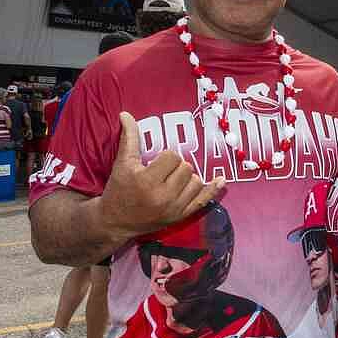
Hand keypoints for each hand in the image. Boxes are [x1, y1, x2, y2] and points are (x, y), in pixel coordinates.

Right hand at [100, 112, 224, 239]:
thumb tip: (126, 114)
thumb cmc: (118, 190)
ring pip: (196, 182)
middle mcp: (163, 196)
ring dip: (187, 178)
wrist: (116, 222)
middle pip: (186, 168)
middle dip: (176, 167)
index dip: (165, 156)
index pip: (172, 157)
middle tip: (164, 172)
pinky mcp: (181, 217)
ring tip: (173, 180)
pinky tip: (221, 180)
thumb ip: (129, 138)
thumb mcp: (122, 163)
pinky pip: (203, 201)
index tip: (156, 163)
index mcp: (147, 181)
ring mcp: (174, 209)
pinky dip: (213, 189)